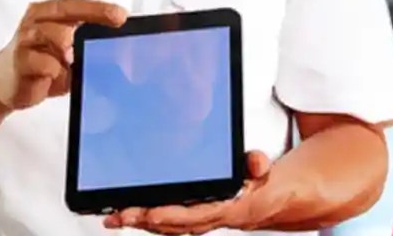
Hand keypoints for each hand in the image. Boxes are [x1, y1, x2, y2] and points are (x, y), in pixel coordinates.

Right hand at [0, 0, 127, 111]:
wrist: (3, 84)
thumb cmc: (37, 63)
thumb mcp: (64, 52)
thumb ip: (83, 45)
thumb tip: (116, 50)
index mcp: (46, 14)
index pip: (73, 4)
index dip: (97, 7)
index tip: (120, 14)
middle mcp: (35, 22)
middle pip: (63, 11)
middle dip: (92, 14)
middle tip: (114, 21)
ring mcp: (25, 40)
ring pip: (52, 33)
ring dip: (69, 46)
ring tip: (74, 58)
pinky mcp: (20, 61)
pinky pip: (44, 63)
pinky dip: (56, 70)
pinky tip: (56, 76)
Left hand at [104, 152, 283, 233]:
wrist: (278, 202)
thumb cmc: (268, 186)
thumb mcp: (268, 171)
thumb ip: (259, 165)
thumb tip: (256, 164)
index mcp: (231, 209)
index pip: (195, 215)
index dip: (171, 216)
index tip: (149, 213)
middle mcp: (214, 219)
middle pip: (174, 225)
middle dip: (145, 222)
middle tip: (119, 215)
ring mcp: (204, 221)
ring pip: (168, 227)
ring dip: (141, 223)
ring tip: (114, 217)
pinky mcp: (197, 218)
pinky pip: (170, 223)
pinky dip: (150, 221)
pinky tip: (131, 215)